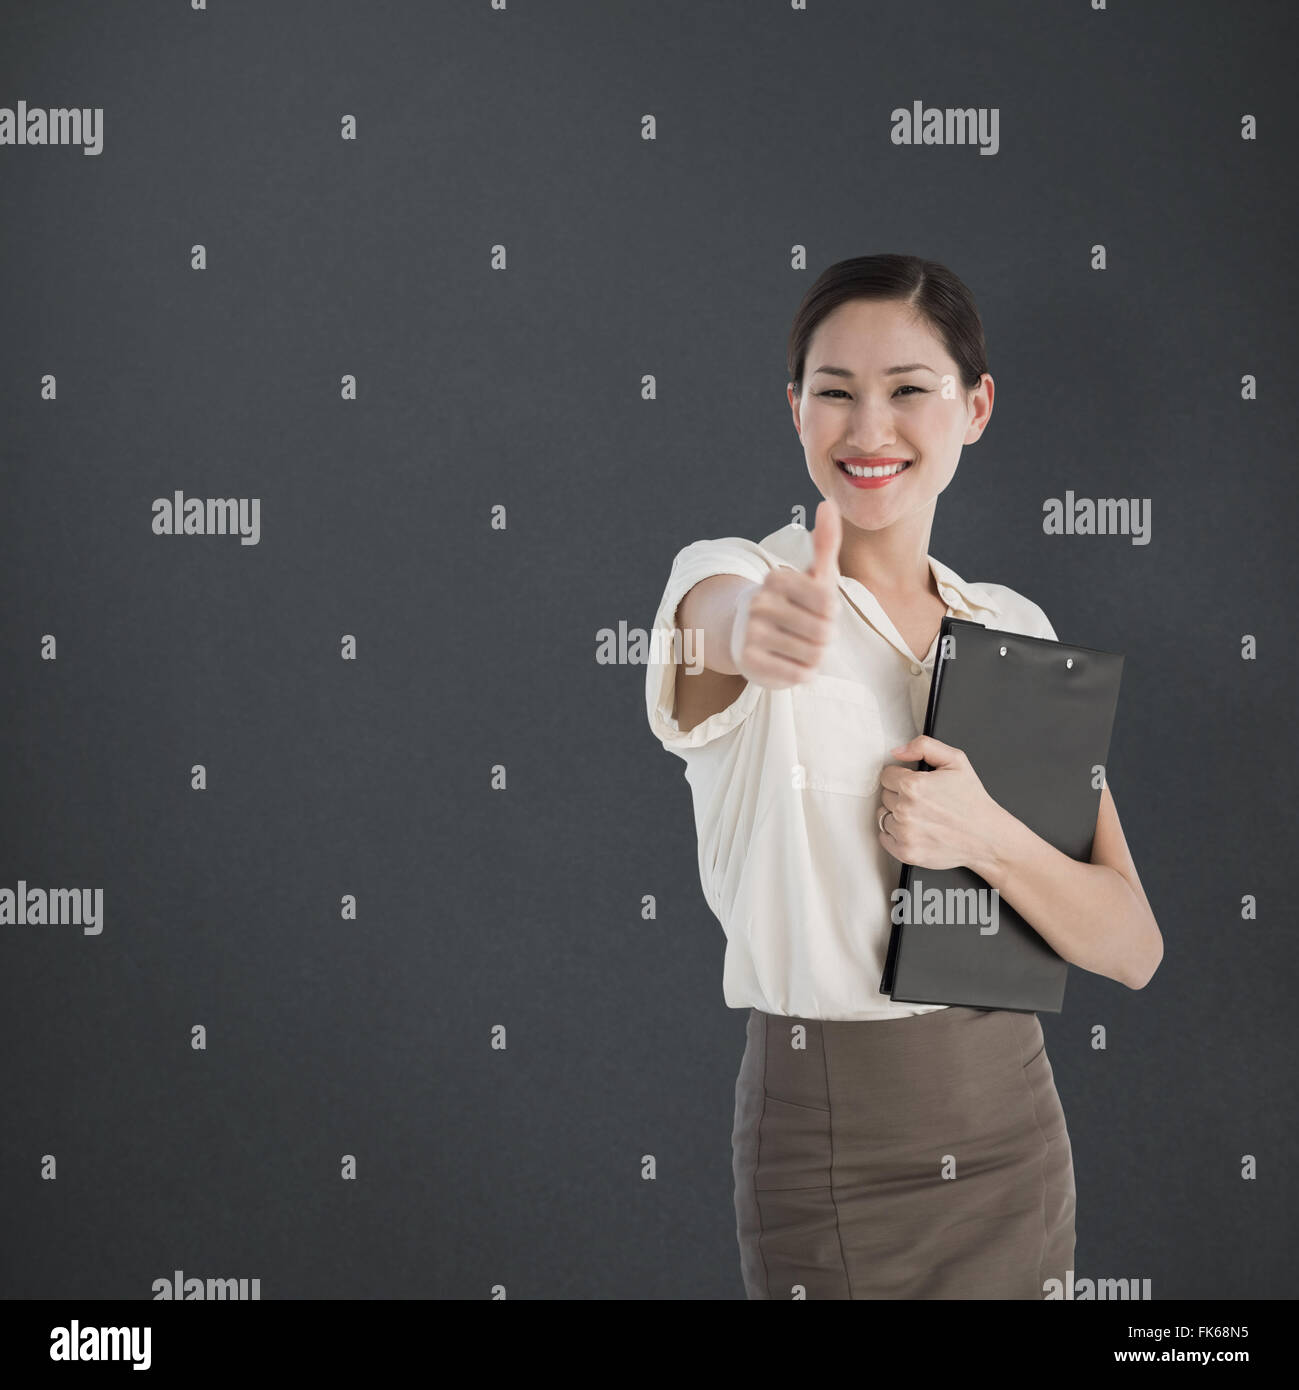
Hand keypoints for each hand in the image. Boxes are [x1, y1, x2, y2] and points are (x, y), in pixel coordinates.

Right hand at [730, 499, 840, 689]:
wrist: (745, 633)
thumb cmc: (793, 602)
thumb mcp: (811, 574)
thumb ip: (825, 542)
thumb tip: (829, 503)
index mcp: (775, 579)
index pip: (829, 603)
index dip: (831, 611)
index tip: (817, 609)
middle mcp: (758, 604)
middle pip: (823, 632)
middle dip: (825, 636)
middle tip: (809, 632)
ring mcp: (750, 634)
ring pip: (814, 655)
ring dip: (815, 655)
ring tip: (799, 646)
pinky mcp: (749, 663)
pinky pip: (799, 674)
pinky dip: (803, 672)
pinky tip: (790, 662)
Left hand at [877, 734, 1010, 874]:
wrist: (987, 837)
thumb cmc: (972, 801)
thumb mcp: (956, 761)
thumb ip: (923, 746)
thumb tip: (898, 751)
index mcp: (913, 785)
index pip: (886, 775)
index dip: (902, 777)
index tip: (917, 784)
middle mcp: (905, 810)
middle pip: (885, 795)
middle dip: (901, 796)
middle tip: (924, 801)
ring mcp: (904, 833)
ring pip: (884, 816)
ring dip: (897, 815)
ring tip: (922, 816)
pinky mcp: (905, 852)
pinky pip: (884, 838)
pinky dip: (895, 835)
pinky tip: (915, 830)